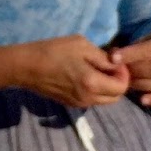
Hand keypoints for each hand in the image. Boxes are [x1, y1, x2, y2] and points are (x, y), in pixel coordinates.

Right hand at [9, 36, 130, 108]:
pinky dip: (94, 91)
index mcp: (93, 84)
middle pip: (115, 98)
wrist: (26, 67)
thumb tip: (115, 64)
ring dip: (106, 88)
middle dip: (117, 83)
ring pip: (103, 101)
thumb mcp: (81, 46)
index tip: (115, 62)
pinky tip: (83, 76)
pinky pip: (90, 100)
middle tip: (108, 67)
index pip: (122, 87)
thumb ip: (103, 57)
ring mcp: (78, 103)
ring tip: (96, 71)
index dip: (124, 74)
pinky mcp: (69, 104)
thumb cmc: (53, 51)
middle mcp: (88, 99)